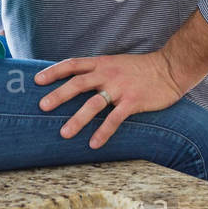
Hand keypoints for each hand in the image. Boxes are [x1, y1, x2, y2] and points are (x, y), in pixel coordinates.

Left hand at [35, 50, 187, 147]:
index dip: (54, 71)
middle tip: (42, 107)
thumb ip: (99, 71)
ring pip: (94, 104)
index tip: (37, 80)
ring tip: (64, 133)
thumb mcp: (116, 63)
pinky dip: (103, 132)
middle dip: (58, 95)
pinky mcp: (133, 102)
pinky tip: (94, 144)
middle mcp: (108, 74)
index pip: (73, 65)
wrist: (170, 68)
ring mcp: (120, 88)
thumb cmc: (142, 68)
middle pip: (78, 84)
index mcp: (102, 64)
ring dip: (77, 119)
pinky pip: (114, 119)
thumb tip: (78, 81)